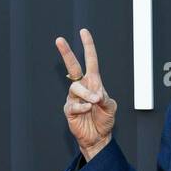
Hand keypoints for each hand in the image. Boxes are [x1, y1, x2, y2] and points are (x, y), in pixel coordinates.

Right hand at [55, 27, 116, 157]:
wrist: (98, 138)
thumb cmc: (104, 120)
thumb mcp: (111, 107)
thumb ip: (106, 98)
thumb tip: (96, 95)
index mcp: (93, 83)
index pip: (91, 61)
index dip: (88, 46)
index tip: (84, 32)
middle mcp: (82, 87)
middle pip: (72, 67)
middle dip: (66, 53)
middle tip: (59, 40)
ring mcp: (74, 98)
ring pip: (76, 88)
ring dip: (86, 94)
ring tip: (94, 102)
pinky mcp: (69, 109)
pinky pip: (73, 104)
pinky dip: (82, 107)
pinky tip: (88, 110)